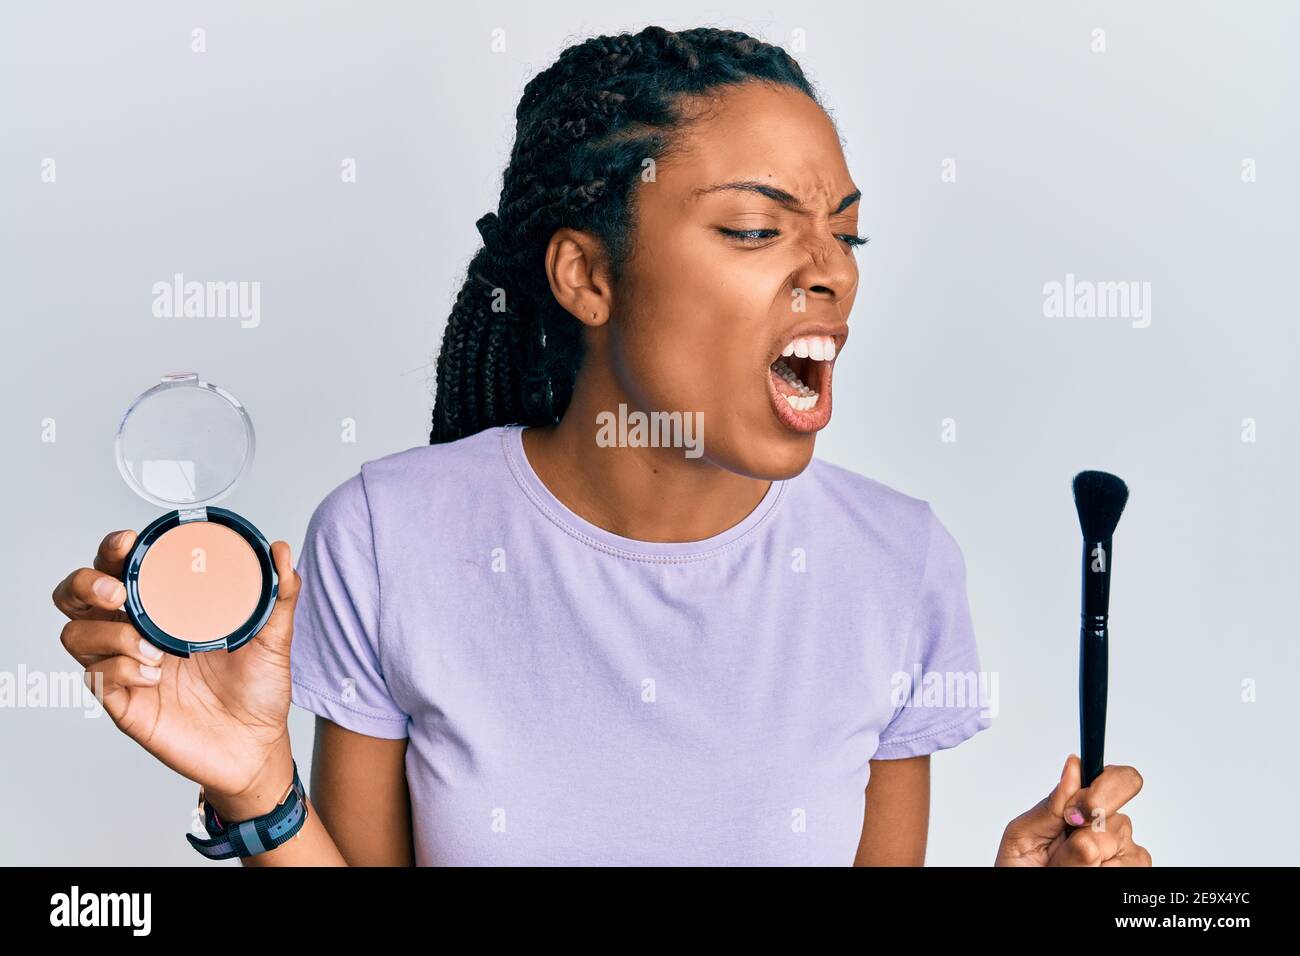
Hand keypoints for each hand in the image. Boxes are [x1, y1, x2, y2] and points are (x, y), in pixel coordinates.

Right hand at [53, 528, 301, 809]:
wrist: (257, 746)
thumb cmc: (259, 690)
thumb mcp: (274, 637)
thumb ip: (280, 593)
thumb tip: (280, 551)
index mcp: (167, 609)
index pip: (122, 568)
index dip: (113, 550)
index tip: (128, 542)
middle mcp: (137, 632)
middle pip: (77, 595)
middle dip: (87, 584)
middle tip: (119, 595)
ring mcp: (125, 667)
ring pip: (76, 634)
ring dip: (109, 634)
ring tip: (153, 650)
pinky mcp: (123, 702)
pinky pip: (97, 676)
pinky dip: (123, 670)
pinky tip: (156, 677)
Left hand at [995, 753, 1151, 865]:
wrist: (1026, 893)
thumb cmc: (1022, 867)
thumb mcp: (1024, 835)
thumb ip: (1051, 805)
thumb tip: (1074, 766)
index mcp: (1080, 804)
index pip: (1116, 778)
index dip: (1101, 791)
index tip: (1074, 815)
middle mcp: (1108, 822)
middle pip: (1120, 818)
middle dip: (1088, 837)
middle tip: (1066, 850)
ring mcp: (1125, 849)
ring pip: (1120, 847)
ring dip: (1087, 861)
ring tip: (1067, 867)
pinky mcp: (1134, 870)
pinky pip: (1128, 868)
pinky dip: (1099, 872)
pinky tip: (1086, 872)